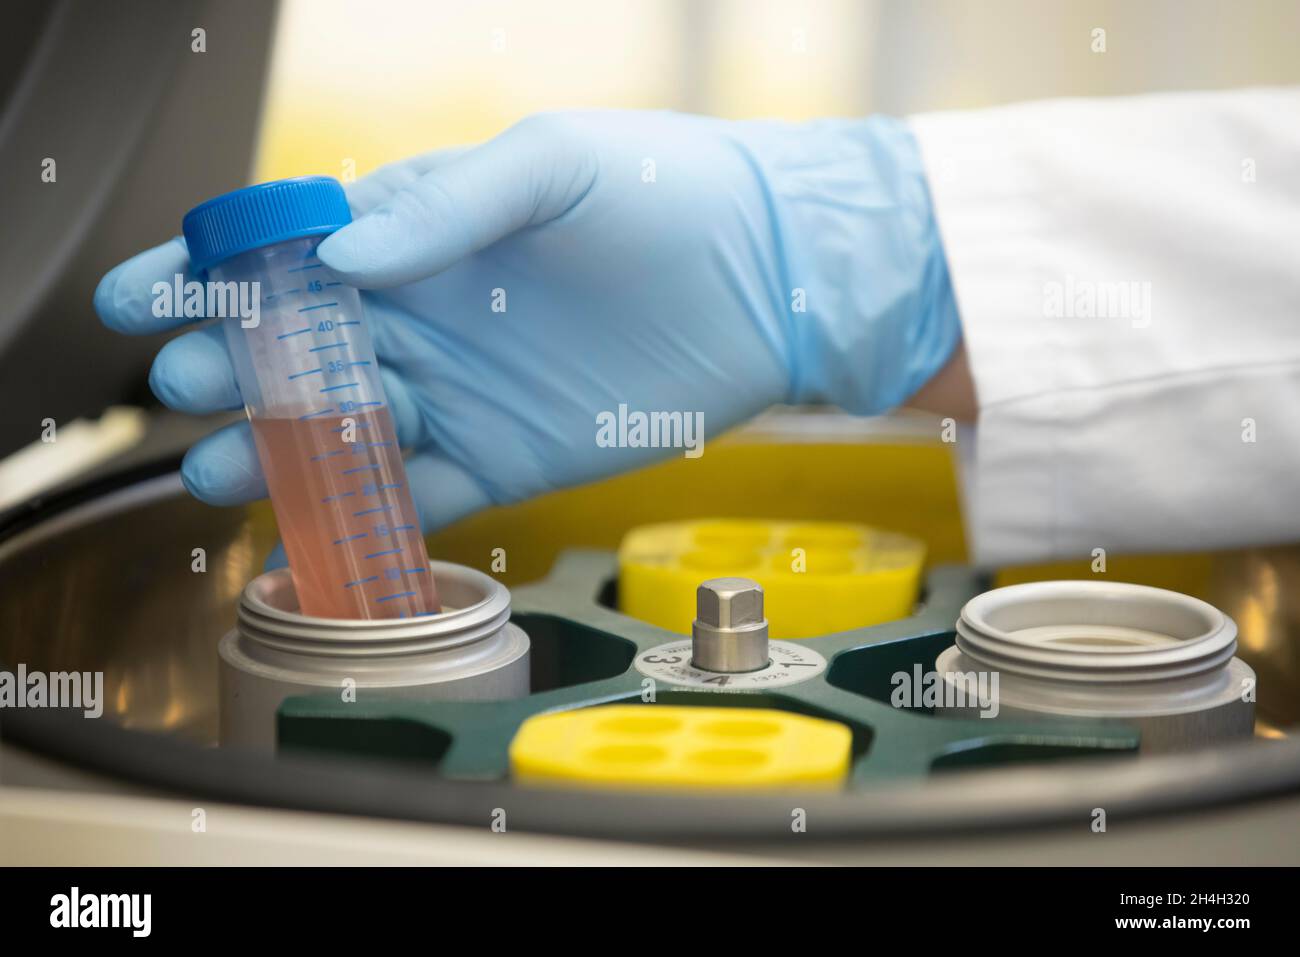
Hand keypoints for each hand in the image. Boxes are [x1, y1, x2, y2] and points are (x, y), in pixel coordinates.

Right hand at [95, 110, 958, 530]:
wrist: (770, 280)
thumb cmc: (667, 195)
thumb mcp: (554, 166)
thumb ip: (447, 206)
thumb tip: (340, 257)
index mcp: (422, 234)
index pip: (291, 253)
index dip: (211, 272)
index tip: (144, 295)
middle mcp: (430, 316)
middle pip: (299, 350)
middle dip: (231, 367)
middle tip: (183, 382)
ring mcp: (465, 392)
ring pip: (344, 429)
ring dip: (276, 449)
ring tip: (214, 467)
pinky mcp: (508, 458)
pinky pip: (418, 492)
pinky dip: (362, 511)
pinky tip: (308, 523)